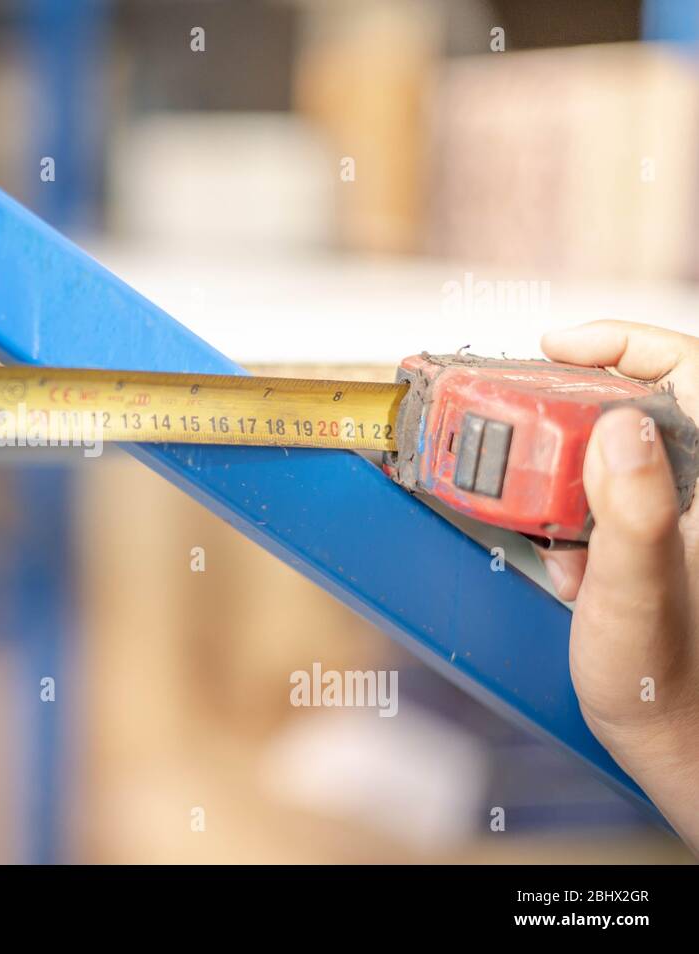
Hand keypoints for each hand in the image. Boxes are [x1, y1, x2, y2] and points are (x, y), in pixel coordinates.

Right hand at [537, 321, 698, 848]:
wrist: (677, 741)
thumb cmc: (667, 681)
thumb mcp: (640, 594)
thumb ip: (634, 510)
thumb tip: (622, 425)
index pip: (686, 368)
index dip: (621, 341)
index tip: (555, 346)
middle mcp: (695, 489)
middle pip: (636, 401)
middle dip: (570, 414)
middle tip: (519, 426)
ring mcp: (672, 513)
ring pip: (609, 451)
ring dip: (563, 479)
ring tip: (547, 524)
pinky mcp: (648, 538)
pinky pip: (599, 498)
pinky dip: (569, 518)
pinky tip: (567, 563)